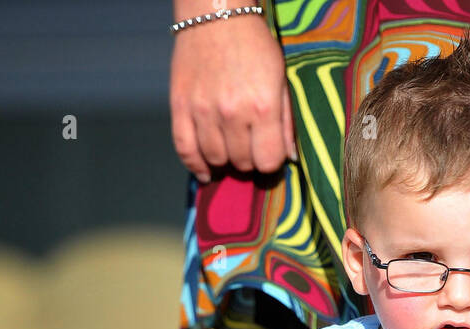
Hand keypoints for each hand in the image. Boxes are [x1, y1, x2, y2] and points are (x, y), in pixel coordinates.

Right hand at [169, 16, 296, 178]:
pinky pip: (185, 149)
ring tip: (229, 146)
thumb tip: (289, 158)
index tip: (267, 152)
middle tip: (248, 143)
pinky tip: (205, 171)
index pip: (267, 161)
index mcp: (262, 105)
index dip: (270, 161)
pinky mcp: (180, 106)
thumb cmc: (253, 45)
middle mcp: (232, 112)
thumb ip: (285, 121)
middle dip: (248, 158)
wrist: (216, 14)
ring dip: (224, 159)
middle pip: (242, 163)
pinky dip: (195, 165)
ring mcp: (203, 110)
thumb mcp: (280, 78)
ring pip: (215, 159)